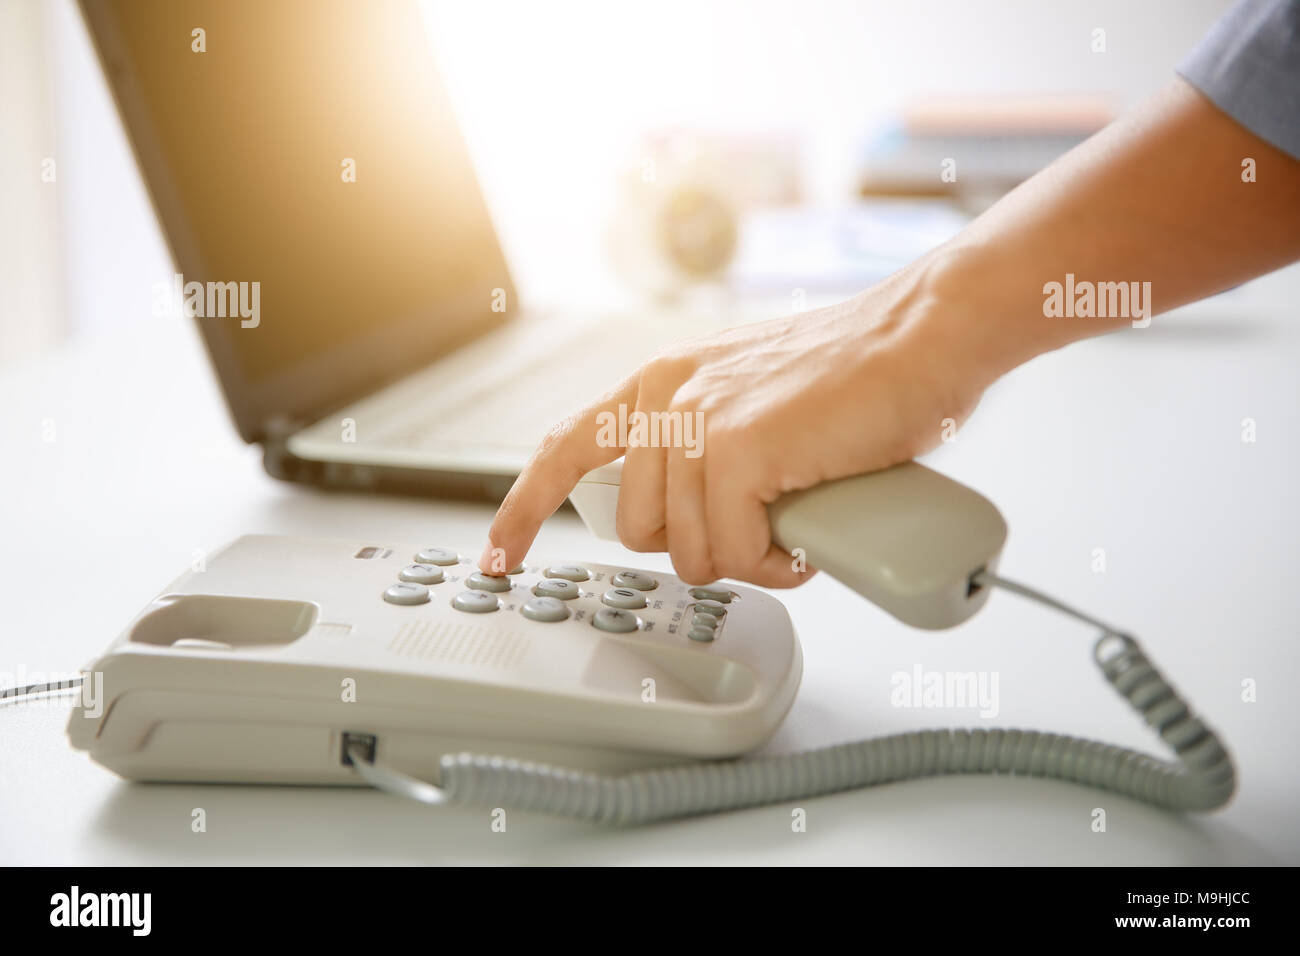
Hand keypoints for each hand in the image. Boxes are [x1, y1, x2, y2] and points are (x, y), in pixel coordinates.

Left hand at [479, 254, 993, 586]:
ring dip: (747, 557)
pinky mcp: (734, 451)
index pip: (565, 448)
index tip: (500, 556)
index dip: (523, 509)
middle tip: (760, 525)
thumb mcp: (750, 399)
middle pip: (642, 529)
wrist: (920, 340)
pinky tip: (805, 536)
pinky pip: (734, 554)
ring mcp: (696, 422)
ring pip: (690, 552)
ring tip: (794, 524)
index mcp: (660, 381)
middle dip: (702, 544)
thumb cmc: (856, 377)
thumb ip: (704, 442)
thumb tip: (691, 515)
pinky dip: (775, 563)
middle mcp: (666, 396)